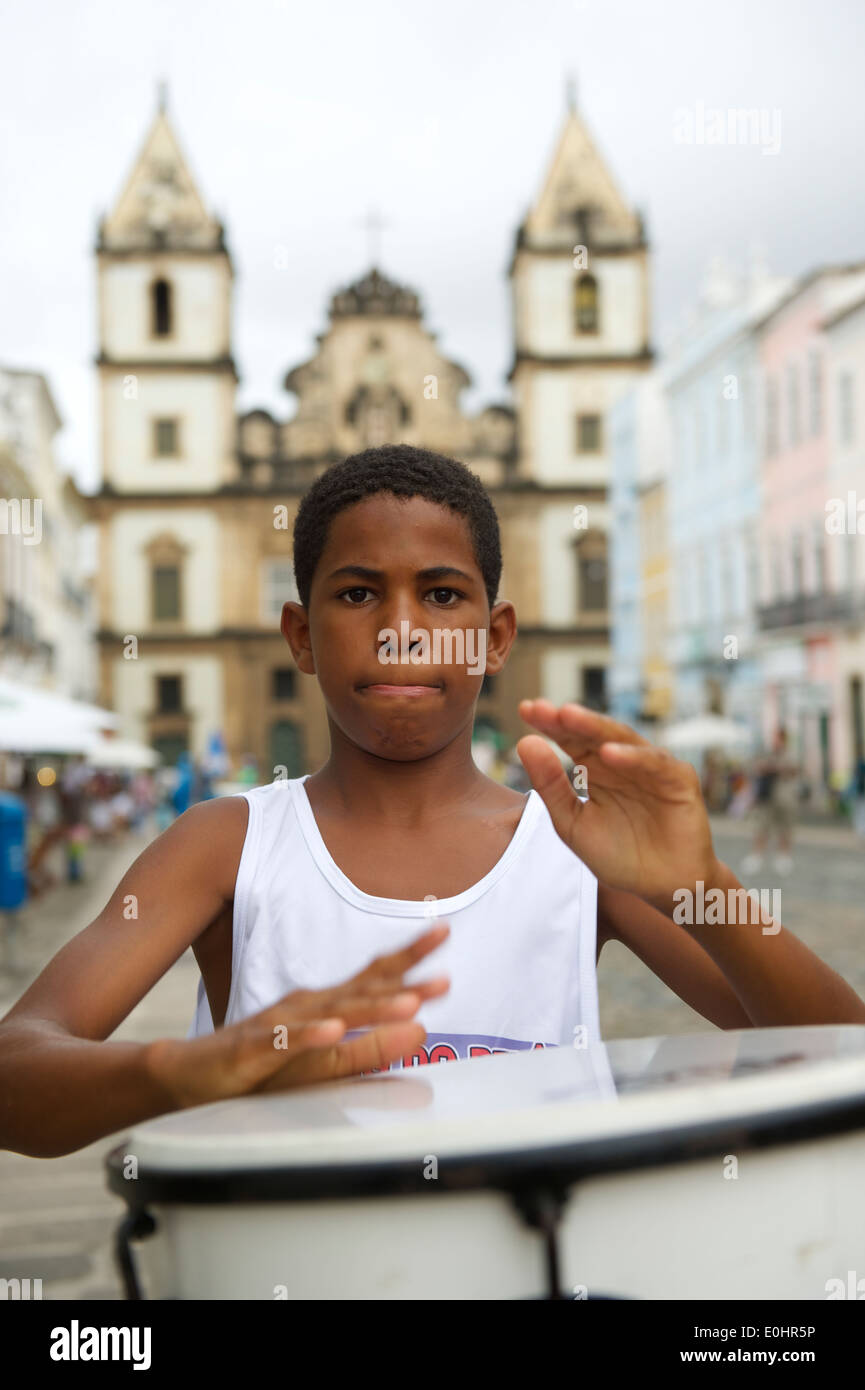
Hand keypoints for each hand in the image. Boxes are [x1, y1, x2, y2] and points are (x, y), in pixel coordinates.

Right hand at [148, 925, 449, 1106]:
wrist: (189, 1074)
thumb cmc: (262, 1070)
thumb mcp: (325, 1065)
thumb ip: (371, 1050)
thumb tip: (424, 1029)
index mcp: (325, 1006)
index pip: (373, 979)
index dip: (409, 960)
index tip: (445, 935)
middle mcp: (307, 1007)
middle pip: (361, 991)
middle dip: (404, 981)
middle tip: (446, 974)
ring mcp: (279, 1025)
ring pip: (331, 1014)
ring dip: (372, 1009)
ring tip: (410, 1003)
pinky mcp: (251, 1049)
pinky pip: (283, 1042)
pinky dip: (309, 1035)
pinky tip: (333, 1031)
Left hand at [516, 700, 720, 903]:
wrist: (661, 887)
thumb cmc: (617, 855)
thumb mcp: (572, 823)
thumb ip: (550, 786)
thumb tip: (524, 742)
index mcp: (595, 770)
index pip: (570, 740)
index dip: (549, 724)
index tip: (525, 709)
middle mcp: (623, 762)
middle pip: (593, 734)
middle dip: (568, 721)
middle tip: (543, 708)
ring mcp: (651, 768)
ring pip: (623, 740)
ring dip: (595, 727)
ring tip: (568, 716)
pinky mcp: (678, 780)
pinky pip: (654, 764)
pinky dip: (633, 757)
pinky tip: (609, 753)